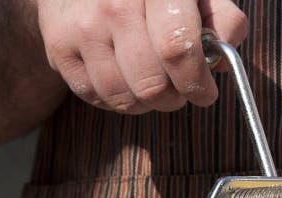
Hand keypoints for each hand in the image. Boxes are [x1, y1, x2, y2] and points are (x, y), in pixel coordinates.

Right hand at [37, 0, 247, 113]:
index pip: (177, 48)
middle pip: (151, 83)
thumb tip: (223, 54)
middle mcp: (114, 2)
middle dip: (174, 98)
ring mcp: (82, 24)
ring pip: (123, 97)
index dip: (196, 81)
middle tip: (179, 90)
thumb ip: (222, 19)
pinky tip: (126, 78)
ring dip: (146, 103)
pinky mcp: (59, 44)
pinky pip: (95, 96)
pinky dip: (117, 99)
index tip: (206, 93)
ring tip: (153, 83)